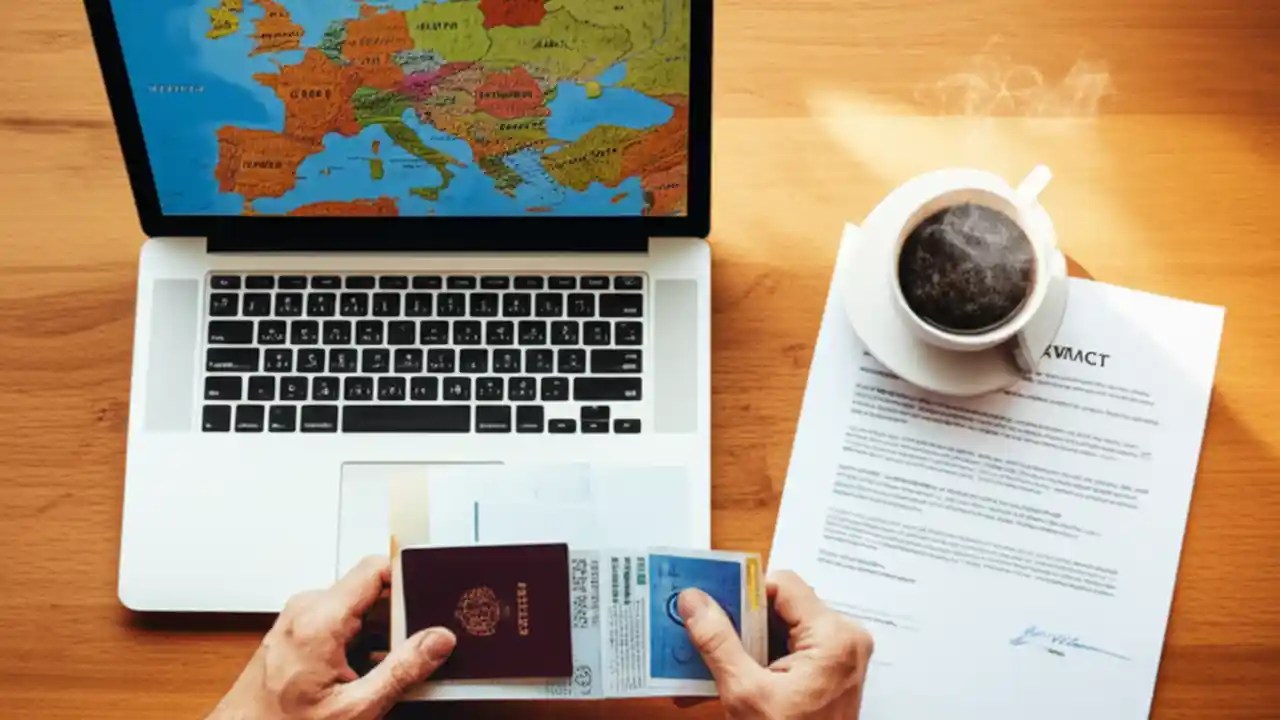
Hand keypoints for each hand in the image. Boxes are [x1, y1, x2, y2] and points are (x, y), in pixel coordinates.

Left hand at [208, 556, 456, 719]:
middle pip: (371, 591)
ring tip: (378, 674)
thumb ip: (402, 671)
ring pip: (358, 609)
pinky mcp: (299, 629)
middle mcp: (306, 609)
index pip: (375, 568)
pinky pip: (341, 622)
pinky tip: (360, 677)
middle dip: (397, 620)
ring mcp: (300, 617)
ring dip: (377, 637)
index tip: (430, 599)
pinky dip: (359, 644)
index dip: (409, 578)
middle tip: (410, 654)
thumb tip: (438, 640)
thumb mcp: (354, 708)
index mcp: (319, 620)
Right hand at [679, 571, 872, 718]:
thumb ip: (718, 642)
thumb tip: (694, 601)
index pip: (783, 584)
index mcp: (833, 637)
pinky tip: (731, 674)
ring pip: (783, 628)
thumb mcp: (745, 693)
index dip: (743, 592)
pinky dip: (762, 659)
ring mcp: (841, 656)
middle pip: (782, 606)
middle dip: (739, 622)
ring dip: (746, 643)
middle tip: (704, 632)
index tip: (711, 604)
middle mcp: (845, 639)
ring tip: (710, 659)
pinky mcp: (833, 670)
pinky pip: (792, 649)